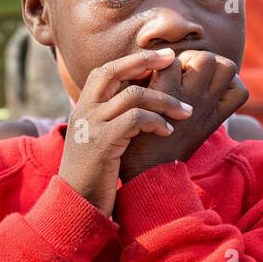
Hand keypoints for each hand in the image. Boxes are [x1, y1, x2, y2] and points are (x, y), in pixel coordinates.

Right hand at [59, 49, 194, 214]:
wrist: (77, 204)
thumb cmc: (96, 174)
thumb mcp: (100, 139)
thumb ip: (114, 117)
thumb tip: (143, 98)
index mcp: (84, 107)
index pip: (106, 70)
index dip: (133, 60)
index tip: (160, 57)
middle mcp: (84, 111)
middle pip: (113, 70)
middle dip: (145, 60)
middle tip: (173, 58)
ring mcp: (91, 126)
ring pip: (132, 95)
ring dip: (164, 100)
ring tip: (185, 111)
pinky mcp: (103, 144)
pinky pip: (135, 119)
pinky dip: (156, 121)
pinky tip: (167, 131)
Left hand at [119, 50, 248, 180]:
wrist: (144, 172)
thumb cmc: (162, 147)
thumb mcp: (192, 128)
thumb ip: (196, 103)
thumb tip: (186, 70)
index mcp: (217, 116)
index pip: (239, 87)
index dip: (223, 81)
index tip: (202, 89)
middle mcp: (209, 106)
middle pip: (226, 65)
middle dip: (203, 62)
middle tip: (182, 78)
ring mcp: (191, 100)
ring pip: (204, 58)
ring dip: (185, 60)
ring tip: (167, 77)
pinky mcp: (166, 96)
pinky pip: (170, 65)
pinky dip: (159, 67)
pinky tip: (148, 82)